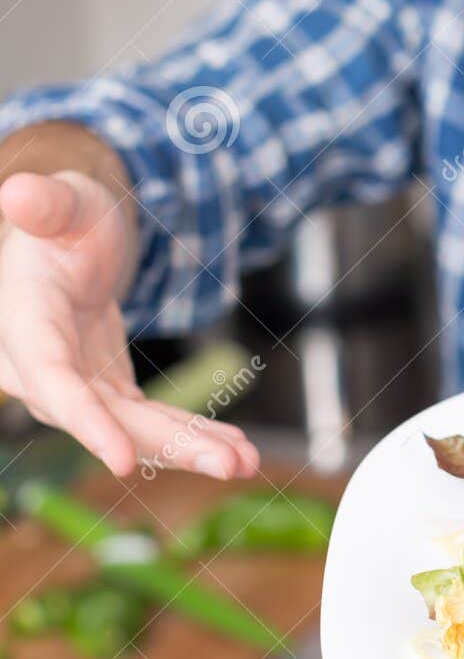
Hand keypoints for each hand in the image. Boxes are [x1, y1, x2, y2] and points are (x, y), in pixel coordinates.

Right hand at [0, 170, 259, 480]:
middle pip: (103, 417)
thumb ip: (46, 204)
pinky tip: (236, 449)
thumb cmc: (69, 216)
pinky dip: (191, 435)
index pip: (52, 378)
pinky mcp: (105, 389)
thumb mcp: (64, 201)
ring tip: (246, 463)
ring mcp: (76, 383)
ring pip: (132, 427)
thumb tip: (20, 193)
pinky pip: (148, 420)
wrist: (76, 239)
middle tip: (229, 465)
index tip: (122, 461)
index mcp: (25, 320)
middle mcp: (42, 366)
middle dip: (165, 445)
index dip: (86, 422)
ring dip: (189, 448)